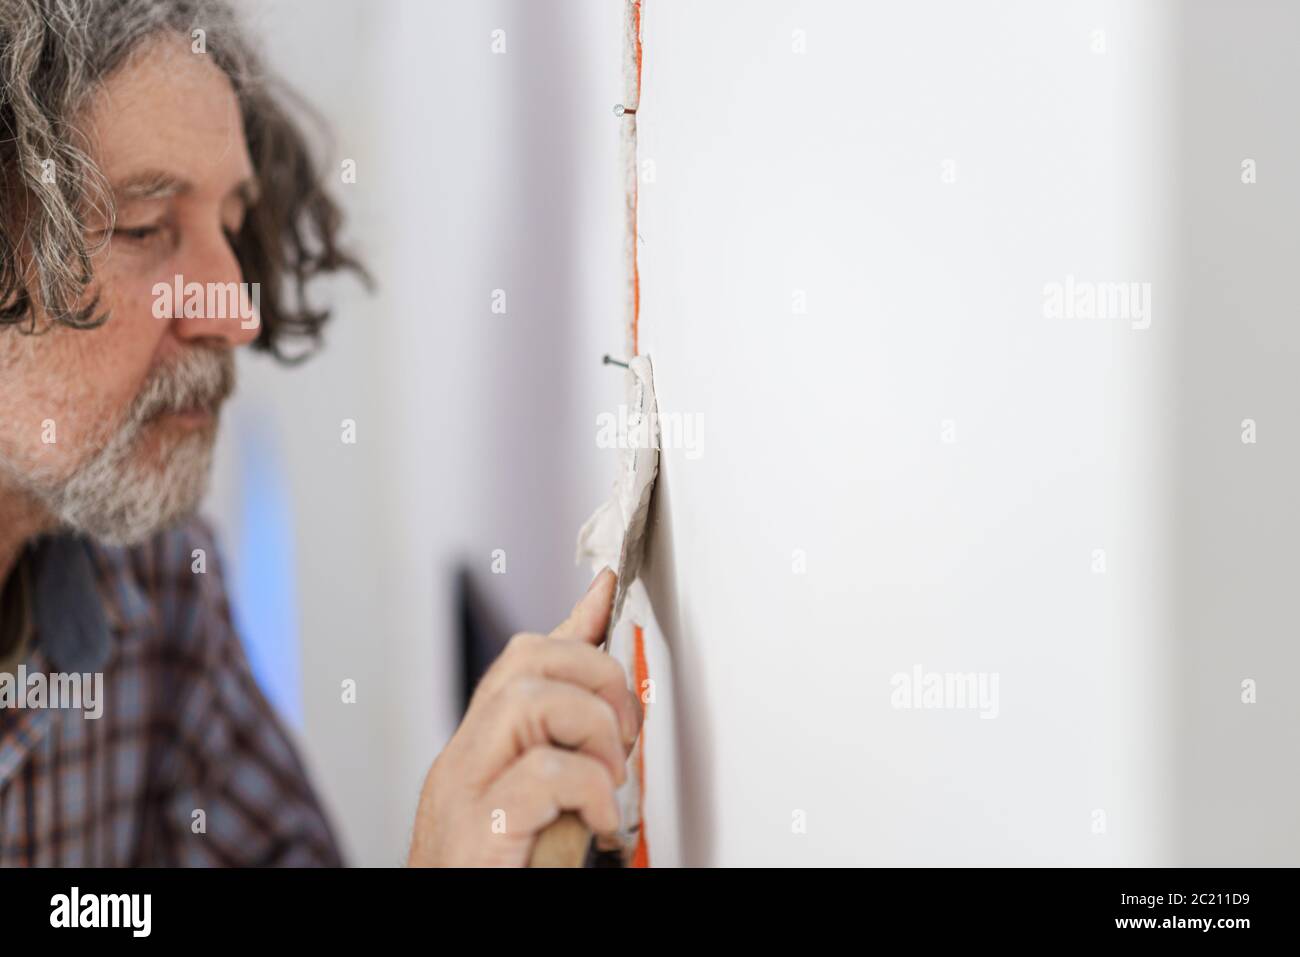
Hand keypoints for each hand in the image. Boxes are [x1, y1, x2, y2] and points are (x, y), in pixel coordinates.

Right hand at [406, 567, 642, 865]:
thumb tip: (612, 721)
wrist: (447, 927)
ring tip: (610, 781)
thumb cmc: (496, 877)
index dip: (574, 619)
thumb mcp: (537, 813)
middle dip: (596, 675)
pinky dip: (592, 791)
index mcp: (479, 753)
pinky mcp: (477, 832)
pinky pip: (544, 773)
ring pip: (530, 699)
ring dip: (593, 730)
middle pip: (526, 661)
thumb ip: (565, 761)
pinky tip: (602, 825)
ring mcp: (463, 793)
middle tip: (624, 734)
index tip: (609, 586)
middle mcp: (462, 762)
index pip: (524, 660)